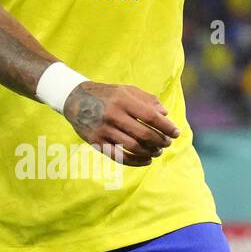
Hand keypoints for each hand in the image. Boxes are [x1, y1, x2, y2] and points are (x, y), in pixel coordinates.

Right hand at [63, 82, 179, 166]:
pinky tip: (146, 160)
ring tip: (158, 151)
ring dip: (150, 152)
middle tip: (167, 143)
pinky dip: (136, 161)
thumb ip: (147, 100)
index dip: (166, 126)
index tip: (176, 133)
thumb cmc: (106, 94)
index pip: (150, 116)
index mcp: (122, 100)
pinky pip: (119, 156)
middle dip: (160, 141)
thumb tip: (165, 114)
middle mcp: (113, 114)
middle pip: (144, 134)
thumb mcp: (126, 90)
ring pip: (133, 147)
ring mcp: (104, 130)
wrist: (74, 99)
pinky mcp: (96, 142)